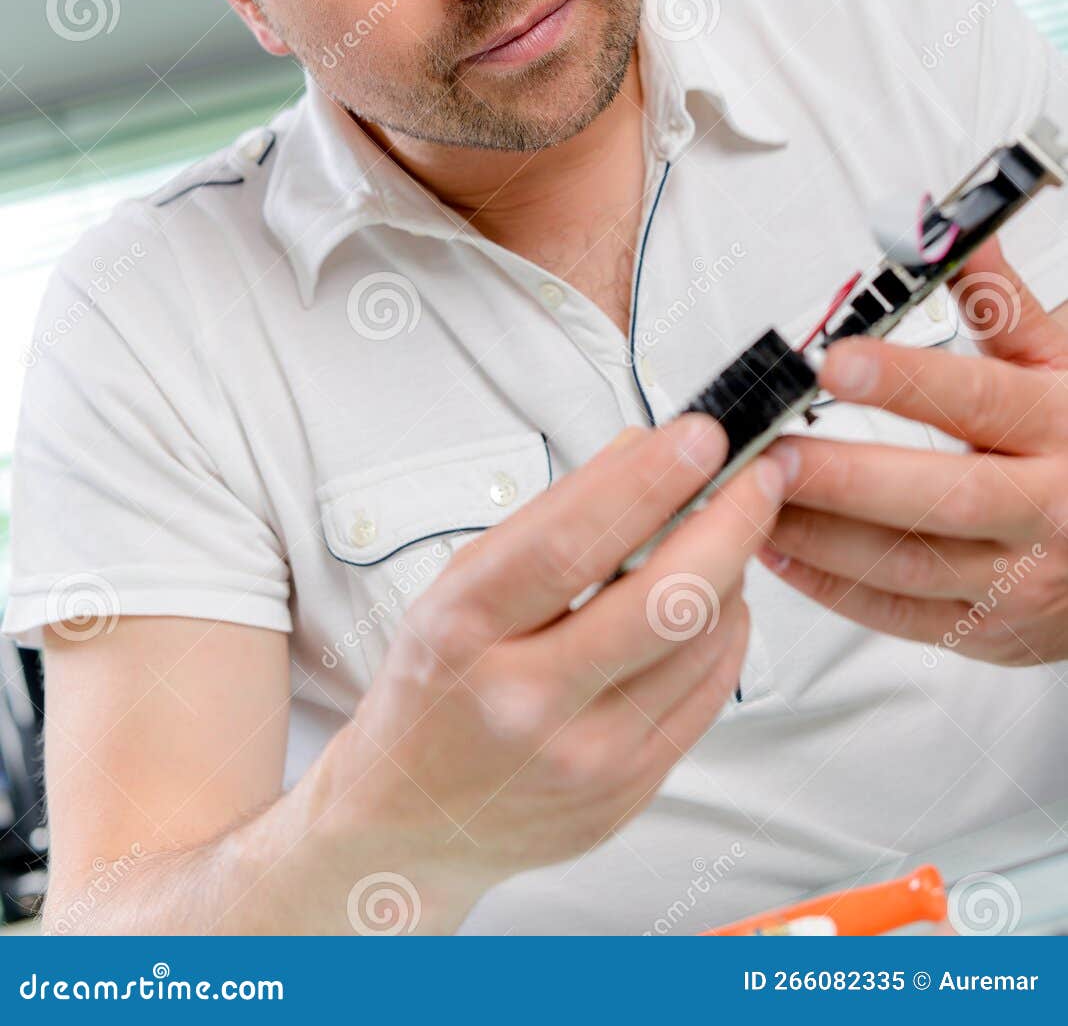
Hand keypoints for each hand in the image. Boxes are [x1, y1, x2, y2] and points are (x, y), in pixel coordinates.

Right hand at [321, 413, 790, 928]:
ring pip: (700, 644)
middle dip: (730, 523)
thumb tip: (647, 449)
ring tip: (727, 535)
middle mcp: (524, 702)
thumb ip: (555, 518)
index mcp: (466, 630)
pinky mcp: (624, 795)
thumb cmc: (437, 682)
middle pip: (663, 601)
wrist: (410, 818)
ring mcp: (581, 759)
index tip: (702, 435)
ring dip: (732, 573)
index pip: (572, 544)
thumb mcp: (462, 585)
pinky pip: (706, 695)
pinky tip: (715, 602)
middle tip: (760, 473)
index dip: (650, 483)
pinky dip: (724, 632)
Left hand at [758, 239, 1067, 665]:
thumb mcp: (1061, 369)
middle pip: (941, 498)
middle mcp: (1043, 509)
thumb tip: (954, 237)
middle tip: (774, 454)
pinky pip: (897, 614)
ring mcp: (1014, 579)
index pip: (981, 401)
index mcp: (1060, 430)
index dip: (907, 381)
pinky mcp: (982, 628)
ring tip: (755, 497)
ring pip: (908, 565)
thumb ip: (1003, 308)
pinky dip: (829, 584)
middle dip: (849, 478)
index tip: (837, 359)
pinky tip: (776, 547)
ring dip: (822, 535)